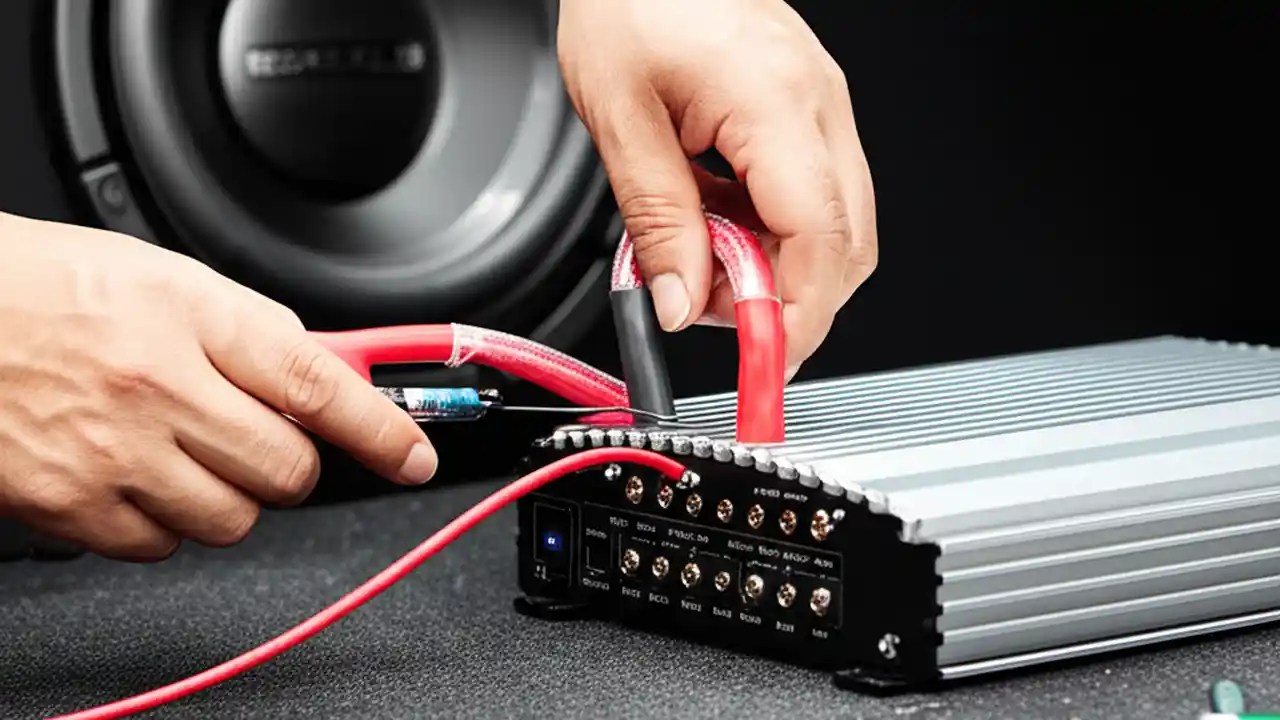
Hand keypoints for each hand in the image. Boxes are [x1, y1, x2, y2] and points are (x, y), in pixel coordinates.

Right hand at [0, 213, 436, 560]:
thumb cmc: (47, 289)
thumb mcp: (165, 279)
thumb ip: (255, 330)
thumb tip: (331, 375)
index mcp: (189, 316)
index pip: (316, 384)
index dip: (382, 429)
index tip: (414, 455)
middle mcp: (155, 388)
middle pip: (286, 470)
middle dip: (289, 460)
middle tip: (254, 433)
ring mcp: (110, 454)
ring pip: (233, 519)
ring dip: (227, 493)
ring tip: (179, 447)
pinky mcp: (69, 507)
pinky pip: (162, 545)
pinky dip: (163, 520)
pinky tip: (132, 471)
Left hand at [558, 0, 875, 377]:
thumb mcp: (621, 119)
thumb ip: (658, 222)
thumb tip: (680, 305)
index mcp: (776, 105)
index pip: (819, 244)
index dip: (795, 319)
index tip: (760, 365)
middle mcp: (819, 105)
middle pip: (845, 247)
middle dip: (783, 300)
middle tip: (704, 304)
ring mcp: (822, 105)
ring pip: (834, 226)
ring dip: (771, 264)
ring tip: (694, 251)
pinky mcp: (808, 108)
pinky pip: (811, 193)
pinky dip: (767, 227)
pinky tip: (712, 216)